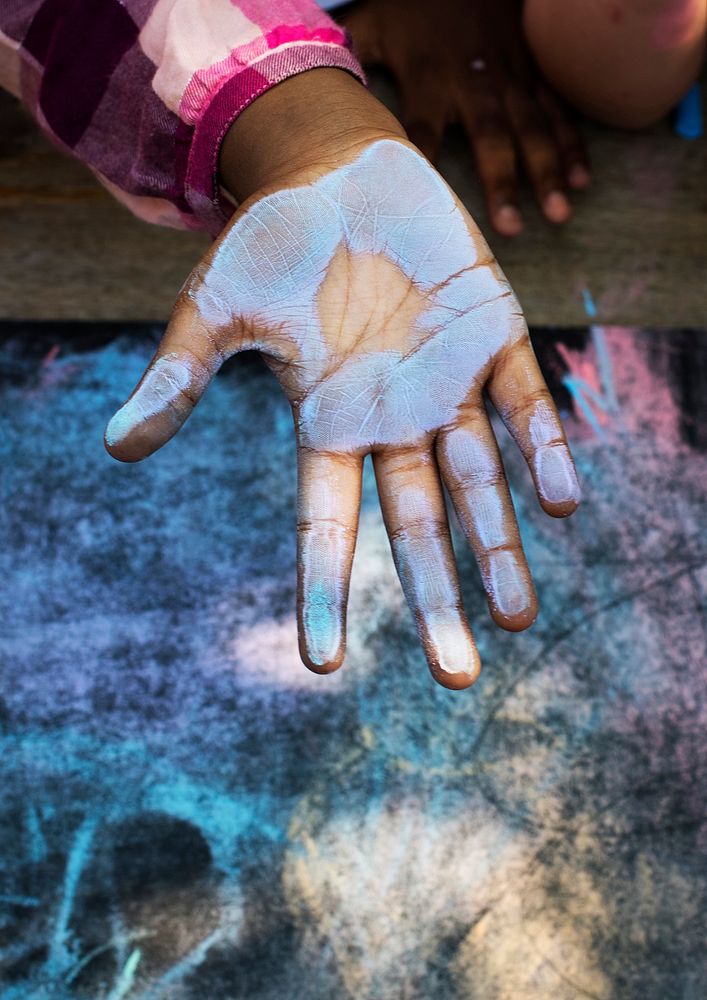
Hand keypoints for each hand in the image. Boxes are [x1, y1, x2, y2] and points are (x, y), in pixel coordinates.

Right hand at [105, 74, 579, 689]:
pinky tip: (559, 501)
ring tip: (516, 617)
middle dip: (436, 596)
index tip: (321, 663)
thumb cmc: (271, 242)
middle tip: (457, 675)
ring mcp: (446, 386)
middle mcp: (392, 422)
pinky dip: (542, 447)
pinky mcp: (491, 338)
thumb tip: (117, 447)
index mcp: (327, 426)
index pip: (326, 524)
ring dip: (499, 545)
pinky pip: (523, 403)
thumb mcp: (215, 309)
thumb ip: (180, 377)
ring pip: (479, 480)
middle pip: (417, 525)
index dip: (322, 590)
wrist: (338, 170)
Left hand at [342, 0, 590, 235]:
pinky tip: (583, 181)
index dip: (423, 165)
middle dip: (503, 180)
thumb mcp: (370, 23)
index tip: (424, 209)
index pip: (422, 130)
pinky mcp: (534, 74)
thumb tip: (300, 89)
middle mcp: (475, 81)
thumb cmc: (409, 7)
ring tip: (560, 213)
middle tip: (512, 228)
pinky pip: (558, 111)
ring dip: (549, 171)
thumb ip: (345, 60)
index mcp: (430, 76)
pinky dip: (573, 145)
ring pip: (534, 128)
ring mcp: (510, 78)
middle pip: (491, 136)